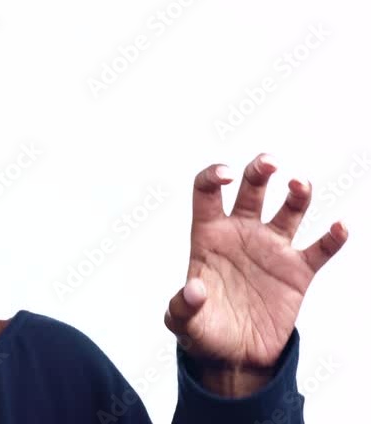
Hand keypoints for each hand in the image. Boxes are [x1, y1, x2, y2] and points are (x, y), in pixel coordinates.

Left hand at [163, 154, 348, 394]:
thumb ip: (182, 306)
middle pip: (252, 189)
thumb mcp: (182, 321)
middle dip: (259, 171)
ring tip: (299, 184)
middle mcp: (241, 234)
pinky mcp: (297, 272)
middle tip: (269, 163)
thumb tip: (194, 290)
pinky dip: (333, 238)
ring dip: (298, 192)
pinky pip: (320, 249)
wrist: (234, 357)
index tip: (226, 176)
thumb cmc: (202, 330)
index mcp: (208, 235)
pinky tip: (339, 227)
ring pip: (289, 210)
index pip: (207, 191)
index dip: (213, 175)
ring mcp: (271, 250)